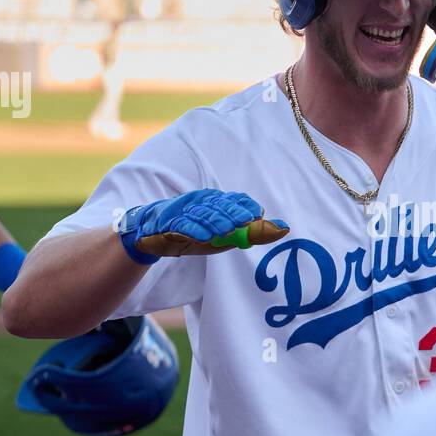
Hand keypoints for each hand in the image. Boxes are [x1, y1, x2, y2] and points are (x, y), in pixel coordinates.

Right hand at [118, 189, 288, 263]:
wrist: (150, 236)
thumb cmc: (192, 234)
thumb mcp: (223, 236)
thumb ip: (251, 232)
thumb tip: (284, 227)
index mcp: (214, 202)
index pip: (233, 199)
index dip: (245, 206)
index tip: (257, 215)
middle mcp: (200, 202)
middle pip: (220, 206)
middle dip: (234, 213)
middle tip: (248, 221)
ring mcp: (184, 211)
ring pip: (202, 215)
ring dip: (216, 222)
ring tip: (228, 230)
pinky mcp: (168, 223)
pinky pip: (182, 226)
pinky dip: (193, 230)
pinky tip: (203, 236)